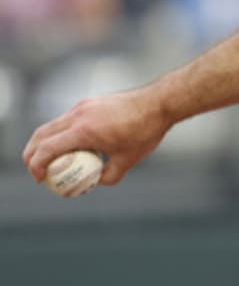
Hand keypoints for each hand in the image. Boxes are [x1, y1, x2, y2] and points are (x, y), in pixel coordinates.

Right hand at [22, 87, 172, 187]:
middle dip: (32, 154)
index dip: (36, 166)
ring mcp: (83, 106)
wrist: (160, 102)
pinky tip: (72, 146)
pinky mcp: (89, 103)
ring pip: (52, 125)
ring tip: (50, 160)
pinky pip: (67, 119)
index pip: (46, 149)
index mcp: (83, 130)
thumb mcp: (127, 161)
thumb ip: (108, 176)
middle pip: (41, 135)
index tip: (40, 179)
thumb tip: (94, 182)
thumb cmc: (146, 131)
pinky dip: (61, 133)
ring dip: (45, 142)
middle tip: (36, 171)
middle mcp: (78, 115)